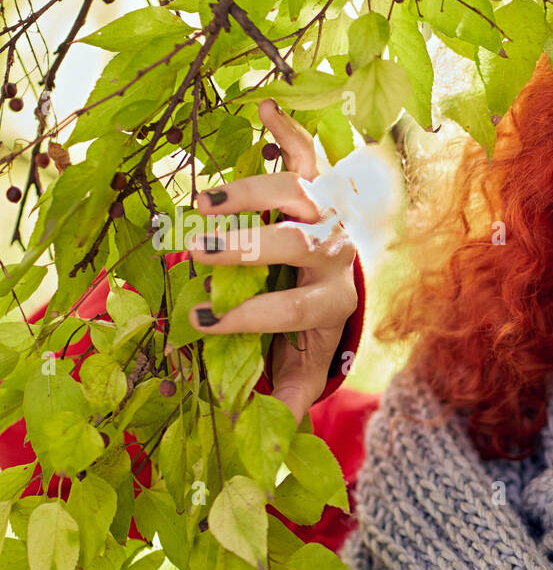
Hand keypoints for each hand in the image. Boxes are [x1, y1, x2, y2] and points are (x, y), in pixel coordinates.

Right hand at [187, 98, 358, 424]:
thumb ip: (281, 405)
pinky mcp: (321, 184)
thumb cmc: (308, 328)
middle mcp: (337, 255)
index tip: (201, 321)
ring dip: (253, 193)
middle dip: (249, 247)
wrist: (341, 282)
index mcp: (331, 303)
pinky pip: (310, 152)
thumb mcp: (300, 368)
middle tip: (195, 250)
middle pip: (302, 244)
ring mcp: (331, 214)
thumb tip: (265, 464)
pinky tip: (264, 105)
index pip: (295, 310)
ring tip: (202, 201)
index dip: (252, 318)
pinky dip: (289, 129)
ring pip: (302, 194)